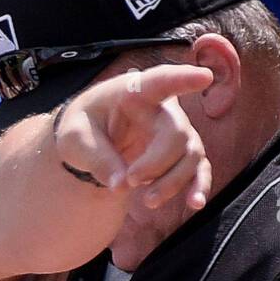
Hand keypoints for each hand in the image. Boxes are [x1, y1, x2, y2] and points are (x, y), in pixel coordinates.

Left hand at [54, 64, 213, 210]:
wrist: (89, 142)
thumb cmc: (82, 128)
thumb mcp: (75, 139)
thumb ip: (97, 158)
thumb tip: (121, 186)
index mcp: (133, 92)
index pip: (160, 81)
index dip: (183, 78)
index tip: (204, 77)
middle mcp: (161, 108)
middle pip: (177, 132)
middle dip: (158, 163)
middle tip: (131, 181)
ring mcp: (174, 131)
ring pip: (190, 154)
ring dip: (173, 181)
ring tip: (148, 201)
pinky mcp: (179, 154)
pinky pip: (198, 169)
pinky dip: (198, 186)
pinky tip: (195, 203)